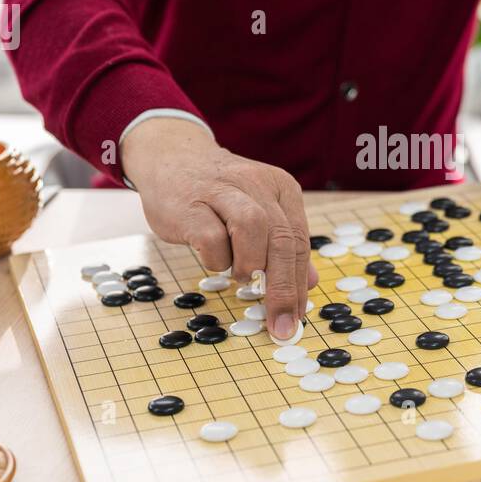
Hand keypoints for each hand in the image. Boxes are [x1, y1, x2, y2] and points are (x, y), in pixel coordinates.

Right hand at [121, 117, 315, 339]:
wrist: (172, 157)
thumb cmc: (218, 194)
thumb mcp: (259, 210)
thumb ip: (284, 245)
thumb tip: (308, 284)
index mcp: (281, 188)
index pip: (299, 241)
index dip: (299, 284)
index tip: (296, 318)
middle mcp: (257, 185)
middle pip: (281, 240)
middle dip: (283, 289)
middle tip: (280, 324)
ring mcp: (223, 191)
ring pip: (253, 231)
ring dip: (249, 265)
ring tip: (239, 275)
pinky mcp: (190, 205)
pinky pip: (212, 241)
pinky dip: (216, 260)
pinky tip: (212, 257)